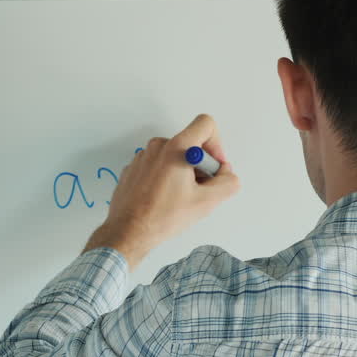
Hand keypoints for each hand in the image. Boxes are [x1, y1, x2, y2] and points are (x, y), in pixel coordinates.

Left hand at [83, 114, 240, 269]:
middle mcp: (157, 146)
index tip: (213, 166)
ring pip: (174, 156)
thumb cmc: (163, 216)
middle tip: (198, 190)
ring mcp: (142, 157)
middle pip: (190, 144)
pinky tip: (165, 199)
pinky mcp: (134, 169)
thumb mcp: (207, 202)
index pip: (205, 124)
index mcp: (176, 148)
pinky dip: (167, 177)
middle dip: (201, 165)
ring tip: (180, 198)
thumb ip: (228, 183)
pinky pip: (158, 165)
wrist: (128, 232)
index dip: (216, 144)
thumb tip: (227, 175)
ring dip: (184, 173)